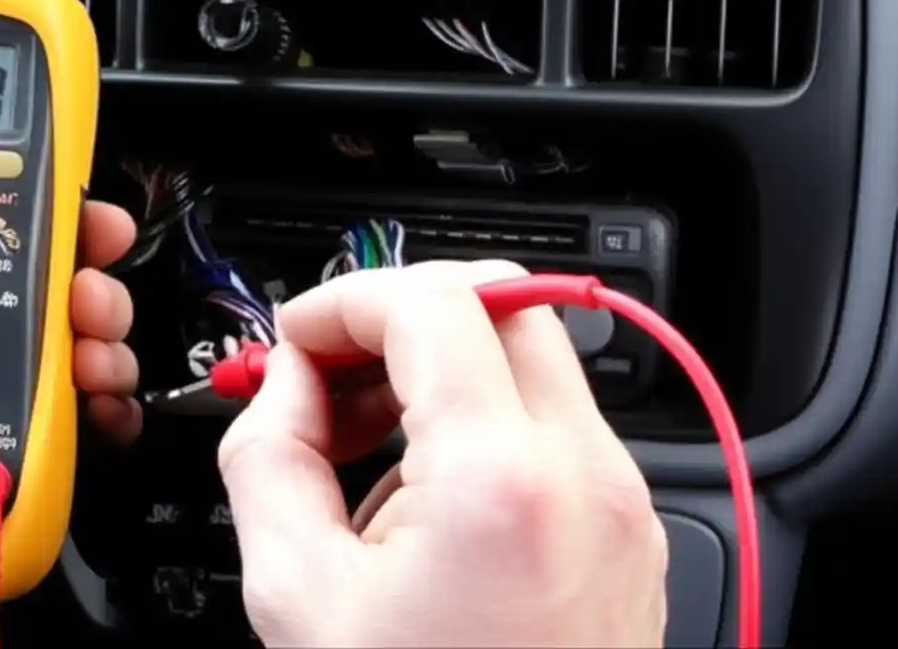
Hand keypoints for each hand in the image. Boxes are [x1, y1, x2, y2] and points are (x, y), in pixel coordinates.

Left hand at [0, 200, 140, 647]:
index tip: (90, 222)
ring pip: (88, 360)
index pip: (6, 245)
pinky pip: (87, 433)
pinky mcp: (22, 462)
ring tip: (93, 366)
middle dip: (95, 290)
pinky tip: (102, 416)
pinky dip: (111, 418)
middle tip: (90, 302)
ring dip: (108, 352)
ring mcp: (3, 405)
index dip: (59, 224)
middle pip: (64, 302)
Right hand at [217, 260, 668, 647]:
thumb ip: (269, 459)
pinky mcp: (628, 530)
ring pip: (530, 359)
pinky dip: (480, 420)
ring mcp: (622, 505)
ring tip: (365, 448)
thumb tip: (285, 391)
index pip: (433, 302)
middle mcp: (587, 479)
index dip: (346, 300)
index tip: (299, 338)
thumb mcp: (297, 597)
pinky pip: (552, 426)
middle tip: (330, 374)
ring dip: (439, 369)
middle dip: (400, 319)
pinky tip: (421, 493)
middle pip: (500, 304)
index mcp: (503, 484)